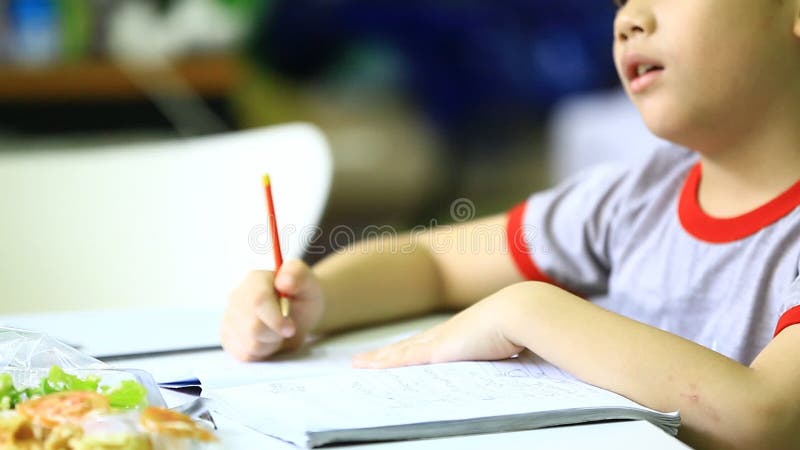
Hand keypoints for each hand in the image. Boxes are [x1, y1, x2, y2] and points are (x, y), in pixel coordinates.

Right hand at [221, 259, 324, 360]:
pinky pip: (244, 354)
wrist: (298, 314)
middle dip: (276, 334)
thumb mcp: (309, 283)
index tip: (290, 329)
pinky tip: (266, 340)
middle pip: (253, 327)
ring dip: (270, 344)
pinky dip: (261, 352)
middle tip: (286, 329)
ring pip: (249, 344)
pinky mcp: (228, 336)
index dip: (275, 319)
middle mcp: (237, 297)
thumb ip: (298, 275)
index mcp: (255, 279)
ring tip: (276, 332)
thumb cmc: (302, 297)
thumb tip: (283, 280)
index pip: (258, 301)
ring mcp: (229, 317)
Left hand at [352, 294, 522, 368]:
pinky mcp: (437, 350)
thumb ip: (503, 350)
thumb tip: (514, 357)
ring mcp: (440, 340)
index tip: (398, 352)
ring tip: (360, 364)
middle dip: (387, 353)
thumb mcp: (509, 341)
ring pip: (400, 352)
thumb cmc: (523, 325)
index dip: (412, 348)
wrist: (521, 311)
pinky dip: (385, 363)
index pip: (430, 343)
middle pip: (409, 346)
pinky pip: (403, 358)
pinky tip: (368, 367)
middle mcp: (446, 333)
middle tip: (366, 359)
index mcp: (463, 331)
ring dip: (380, 358)